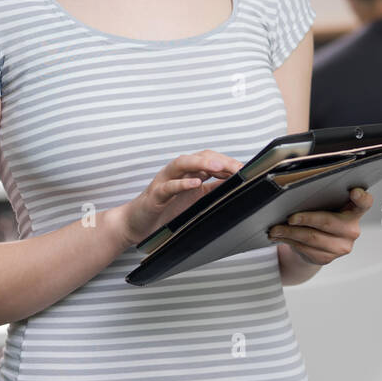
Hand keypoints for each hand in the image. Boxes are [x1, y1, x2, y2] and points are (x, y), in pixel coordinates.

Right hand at [115, 150, 244, 247]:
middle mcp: (177, 172)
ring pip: (182, 164)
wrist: (136, 223)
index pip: (211, 159)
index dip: (228, 161)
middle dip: (220, 160)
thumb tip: (236, 184)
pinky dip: (182, 183)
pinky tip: (195, 183)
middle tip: (237, 167)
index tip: (245, 168)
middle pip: (200, 157)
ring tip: (219, 166)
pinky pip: (168, 186)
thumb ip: (212, 190)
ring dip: (201, 163)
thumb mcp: (195, 199)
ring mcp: (164, 181)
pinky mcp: (155, 195)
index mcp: (188, 172)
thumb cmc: (166, 210)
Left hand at [267, 186, 374, 265]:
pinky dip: (290, 242)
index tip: (354, 191)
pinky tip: (280, 237)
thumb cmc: (324, 217)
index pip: (364, 203)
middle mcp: (352, 230)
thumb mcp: (327, 206)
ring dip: (290, 233)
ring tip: (275, 229)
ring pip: (312, 239)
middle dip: (306, 219)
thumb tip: (298, 196)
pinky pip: (305, 249)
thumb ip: (323, 199)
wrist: (319, 244)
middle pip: (328, 223)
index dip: (361, 197)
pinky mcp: (327, 258)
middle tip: (290, 218)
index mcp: (355, 212)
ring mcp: (341, 247)